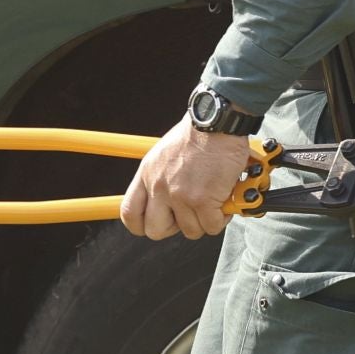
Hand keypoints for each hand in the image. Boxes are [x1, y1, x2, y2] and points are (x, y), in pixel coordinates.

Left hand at [120, 116, 252, 240]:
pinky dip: (221, 218)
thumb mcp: (164, 153)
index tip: (156, 224)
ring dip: (204, 221)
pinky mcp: (203, 201)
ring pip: (190, 231)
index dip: (142, 226)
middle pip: (155, 230)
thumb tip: (167, 197)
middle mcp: (159, 187)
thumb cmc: (197, 133)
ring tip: (212, 203)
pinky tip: (225, 201)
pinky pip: (211, 226)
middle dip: (175, 228)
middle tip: (189, 215)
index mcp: (146, 174)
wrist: (217, 122)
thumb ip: (160, 176)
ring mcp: (180, 196)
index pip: (130, 213)